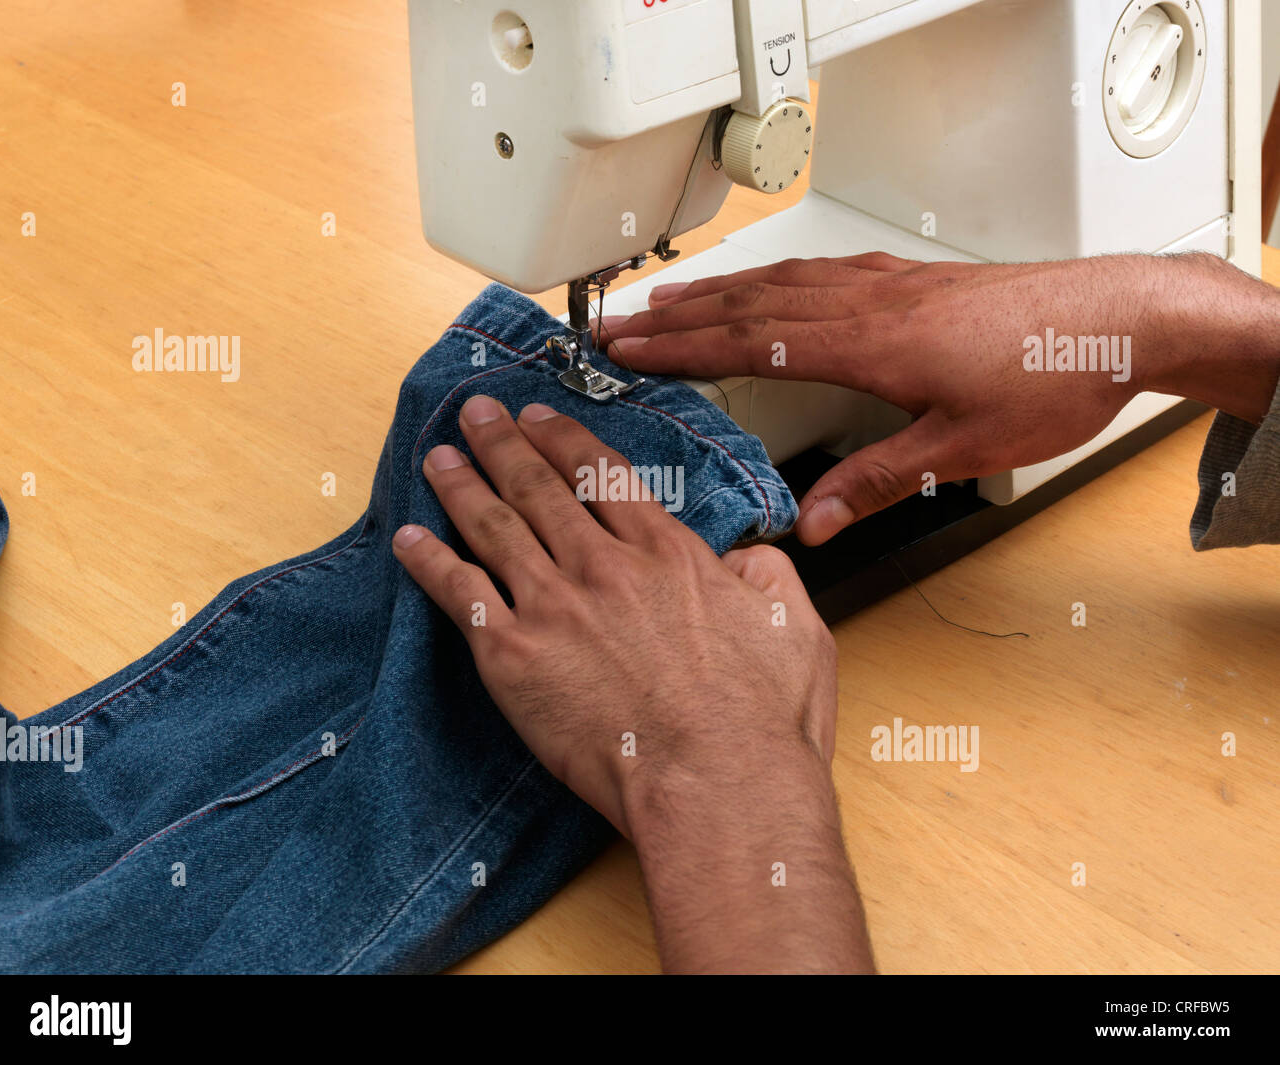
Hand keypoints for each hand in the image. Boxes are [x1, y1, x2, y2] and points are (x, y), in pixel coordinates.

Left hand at [392, 395, 871, 971]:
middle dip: (501, 444)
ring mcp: (554, 608)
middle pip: (539, 488)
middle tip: (474, 414)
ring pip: (495, 528)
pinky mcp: (515, 658)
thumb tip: (746, 557)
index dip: (564, 440)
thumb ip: (768, 576)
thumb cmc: (761, 722)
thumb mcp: (796, 628)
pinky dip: (430, 562)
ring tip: (437, 458)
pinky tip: (409, 539)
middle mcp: (603, 567)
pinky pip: (460, 595)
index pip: (602, 475)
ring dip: (461, 486)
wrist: (718, 785)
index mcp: (666, 554)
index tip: (539, 419)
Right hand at [599, 252, 1279, 544]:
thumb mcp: (963, 447)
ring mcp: (888, 285)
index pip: (751, 342)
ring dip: (715, 292)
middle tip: (616, 323)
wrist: (1121, 317)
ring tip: (666, 300)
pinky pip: (820, 272)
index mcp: (870, 346)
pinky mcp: (911, 280)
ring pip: (780, 281)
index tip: (627, 348)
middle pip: (749, 304)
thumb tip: (816, 521)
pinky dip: (772, 277)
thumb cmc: (1052, 379)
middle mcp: (869, 305)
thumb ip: (880, 479)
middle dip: (675, 316)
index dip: (681, 348)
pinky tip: (763, 283)